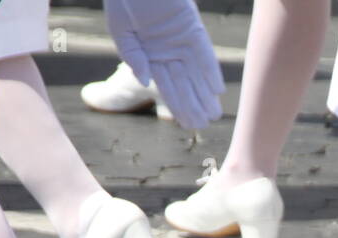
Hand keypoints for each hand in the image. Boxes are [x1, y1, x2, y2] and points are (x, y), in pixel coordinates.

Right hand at [105, 0, 223, 129]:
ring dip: (205, 94)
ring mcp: (182, 41)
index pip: (165, 86)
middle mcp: (168, 52)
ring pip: (196, 74)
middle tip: (203, 125)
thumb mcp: (120, 29)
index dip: (176, 106)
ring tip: (214, 115)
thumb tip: (146, 83)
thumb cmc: (123, 0)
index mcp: (150, 56)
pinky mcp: (193, 28)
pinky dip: (210, 71)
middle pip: (183, 84)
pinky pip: (204, 53)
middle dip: (193, 105)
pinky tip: (217, 89)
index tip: (185, 124)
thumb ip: (132, 56)